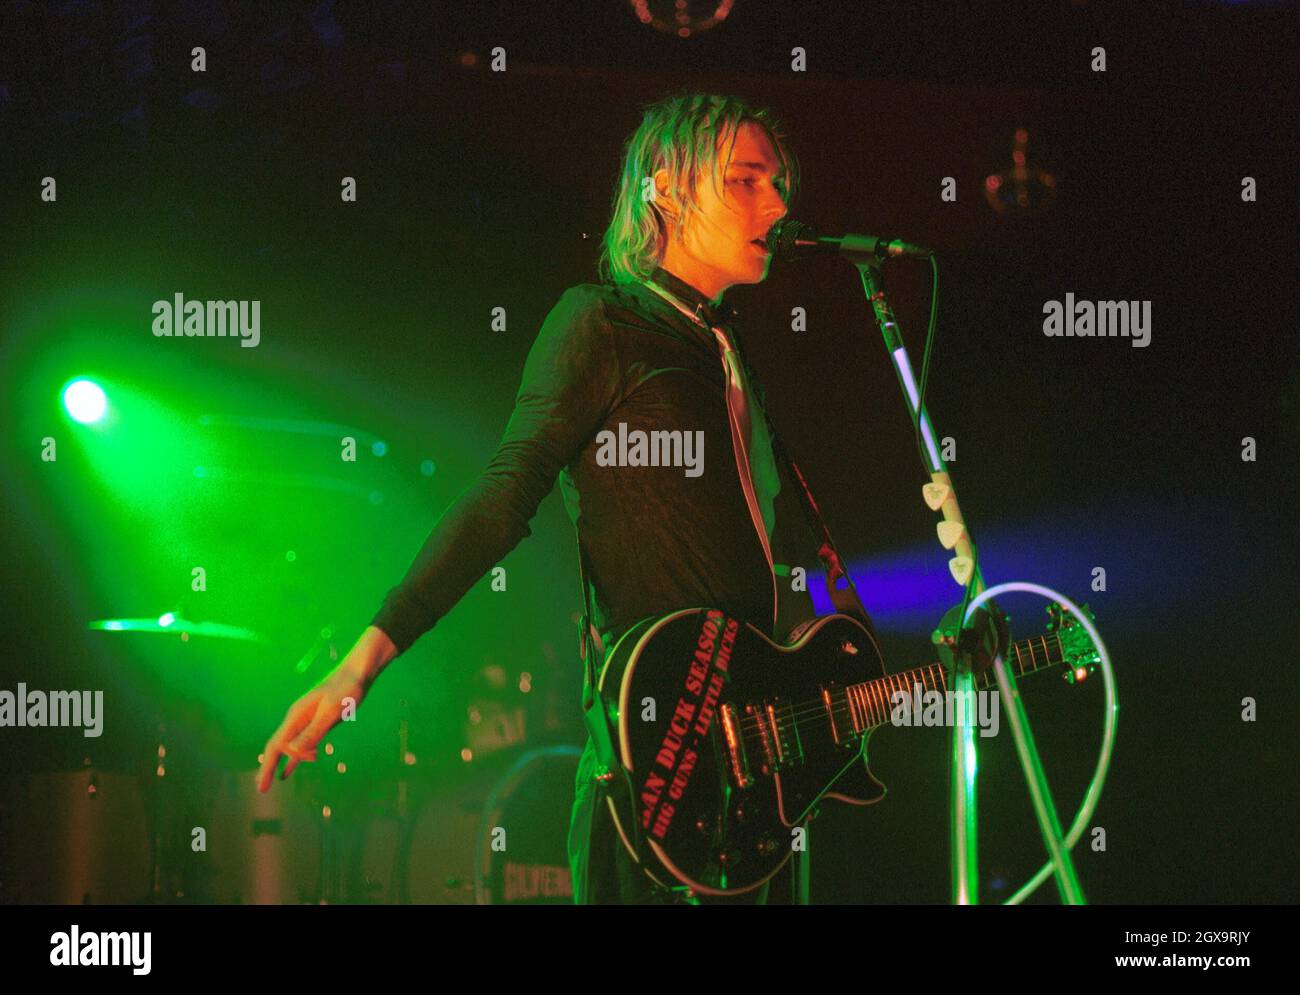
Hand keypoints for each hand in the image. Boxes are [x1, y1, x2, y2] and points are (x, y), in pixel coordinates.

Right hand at [256, 668, 367, 791]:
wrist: (358, 673)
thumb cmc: (346, 689)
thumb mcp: (331, 711)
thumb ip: (313, 731)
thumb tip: (291, 751)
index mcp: (297, 716)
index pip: (277, 745)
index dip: (268, 766)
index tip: (264, 785)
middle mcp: (297, 720)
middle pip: (278, 747)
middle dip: (268, 768)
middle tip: (261, 790)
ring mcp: (307, 722)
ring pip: (288, 747)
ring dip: (279, 764)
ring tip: (270, 783)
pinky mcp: (317, 724)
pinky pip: (302, 745)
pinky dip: (294, 759)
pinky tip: (288, 771)